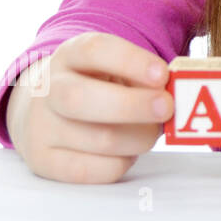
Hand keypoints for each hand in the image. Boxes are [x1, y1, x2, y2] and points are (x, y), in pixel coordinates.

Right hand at [6, 32, 171, 182]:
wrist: (45, 111)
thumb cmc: (99, 85)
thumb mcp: (116, 68)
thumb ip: (145, 75)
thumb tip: (180, 91)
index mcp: (70, 55)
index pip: (94, 50)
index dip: (130, 61)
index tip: (162, 74)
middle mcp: (48, 89)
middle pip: (80, 98)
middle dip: (132, 105)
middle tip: (167, 108)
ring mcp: (40, 127)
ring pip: (95, 138)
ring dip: (138, 138)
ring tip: (152, 131)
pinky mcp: (42, 161)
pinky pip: (88, 170)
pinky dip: (120, 162)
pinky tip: (129, 151)